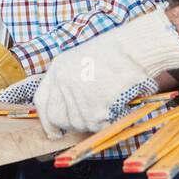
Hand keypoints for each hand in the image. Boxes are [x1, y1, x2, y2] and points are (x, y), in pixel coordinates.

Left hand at [33, 9, 178, 136]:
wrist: (136, 47)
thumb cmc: (115, 53)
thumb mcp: (81, 60)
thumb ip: (69, 82)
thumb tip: (68, 109)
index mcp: (58, 69)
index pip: (42, 102)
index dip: (47, 120)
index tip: (54, 131)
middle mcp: (62, 82)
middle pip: (59, 117)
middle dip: (73, 123)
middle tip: (92, 116)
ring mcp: (77, 95)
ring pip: (80, 124)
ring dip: (95, 121)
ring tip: (110, 104)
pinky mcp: (94, 107)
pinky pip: (98, 126)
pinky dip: (109, 122)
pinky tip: (118, 108)